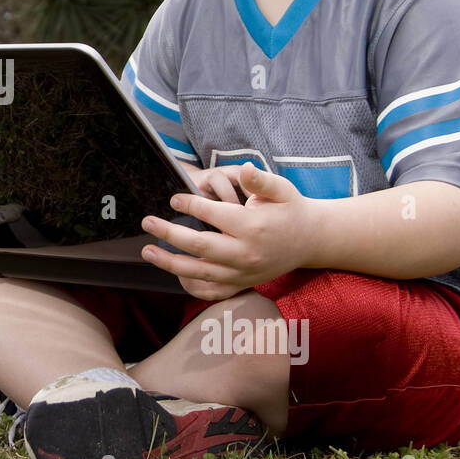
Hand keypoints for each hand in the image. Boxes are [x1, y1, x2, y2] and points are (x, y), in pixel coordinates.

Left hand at [140, 162, 313, 299]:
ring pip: (200, 272)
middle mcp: (247, 252)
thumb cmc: (291, 210)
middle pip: (201, 245)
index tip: (173, 199)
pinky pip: (212, 290)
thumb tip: (243, 168)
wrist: (311, 240)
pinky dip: (190, 285)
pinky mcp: (243, 283)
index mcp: (254, 226)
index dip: (190, 205)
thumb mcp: (282, 189)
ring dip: (170, 263)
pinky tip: (173, 274)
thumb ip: (261, 180)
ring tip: (148, 251)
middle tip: (148, 222)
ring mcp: (244, 272)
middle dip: (170, 234)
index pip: (214, 215)